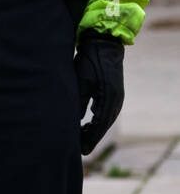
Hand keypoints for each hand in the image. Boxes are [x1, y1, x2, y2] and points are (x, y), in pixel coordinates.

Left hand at [73, 31, 124, 154]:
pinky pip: (107, 112)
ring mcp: (117, 96)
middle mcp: (116, 100)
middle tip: (80, 149)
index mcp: (109, 98)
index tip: (81, 150)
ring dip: (95, 129)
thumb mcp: (81, 81)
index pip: (99, 125)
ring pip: (106, 119)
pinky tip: (88, 124)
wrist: (104, 43)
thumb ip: (79, 101)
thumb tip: (76, 121)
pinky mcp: (114, 92)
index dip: (90, 139)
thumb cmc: (90, 60)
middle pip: (104, 125)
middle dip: (92, 137)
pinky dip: (98, 120)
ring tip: (82, 138)